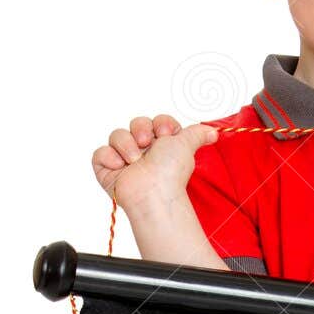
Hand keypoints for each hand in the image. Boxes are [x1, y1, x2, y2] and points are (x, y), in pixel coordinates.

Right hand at [91, 113, 219, 215]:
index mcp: (160, 144)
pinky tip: (120, 167)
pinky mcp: (106, 170)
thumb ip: (198, 134)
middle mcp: (142, 150)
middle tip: (146, 144)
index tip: (164, 133)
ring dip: (125, 145)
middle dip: (140, 129)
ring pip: (116, 135)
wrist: (154, 192)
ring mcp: (123, 160)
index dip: (159, 123)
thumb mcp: (187, 145)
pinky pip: (100, 153)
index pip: (154, 121)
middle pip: (135, 123)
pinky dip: (109, 158)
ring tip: (134, 161)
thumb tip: (214, 133)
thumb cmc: (171, 172)